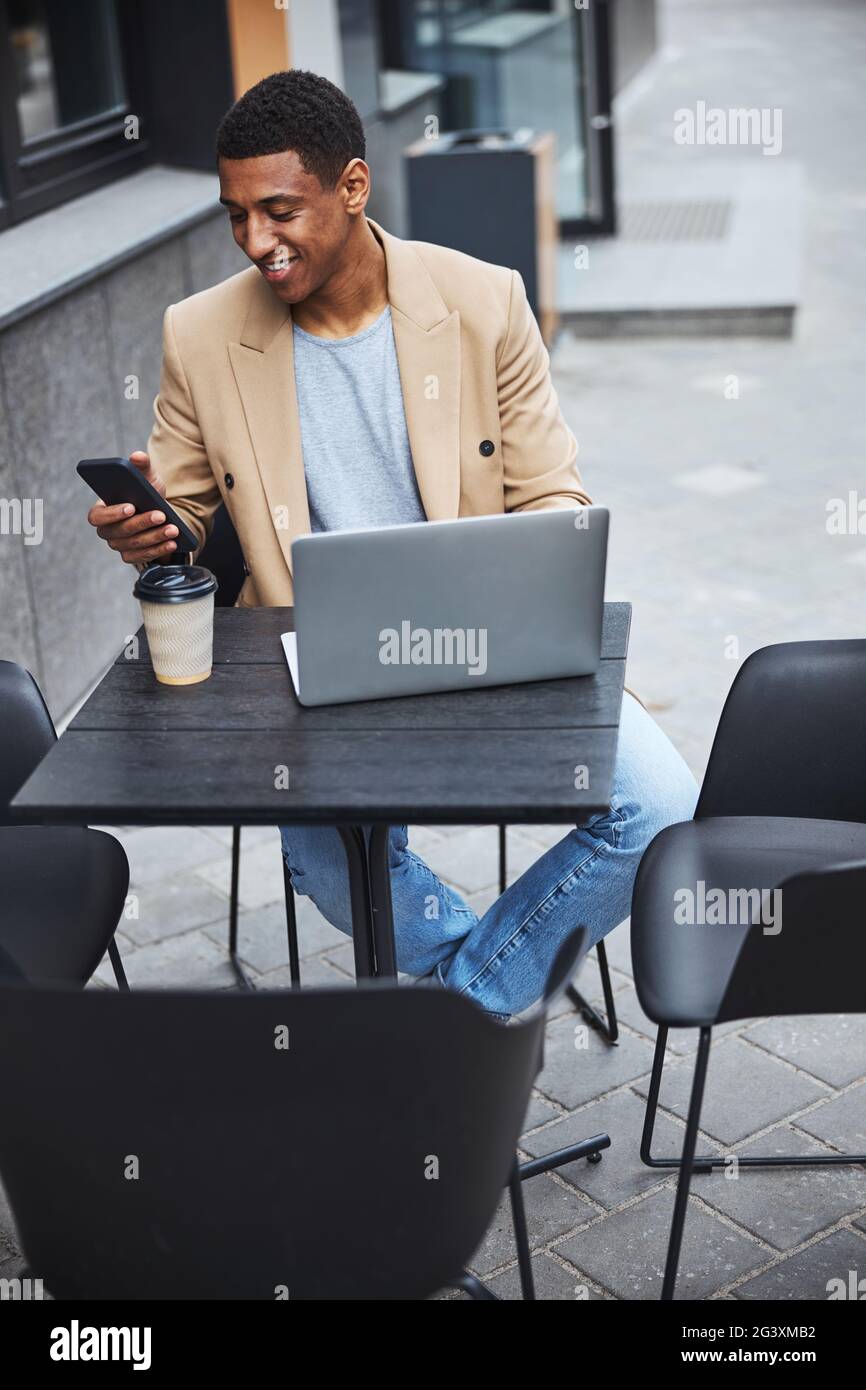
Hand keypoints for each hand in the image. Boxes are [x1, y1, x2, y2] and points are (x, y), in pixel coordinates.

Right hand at [88, 451, 176, 565]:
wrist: (160, 512)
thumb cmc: (147, 493)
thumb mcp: (147, 477)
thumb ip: (142, 465)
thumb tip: (137, 456)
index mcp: (102, 510)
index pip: (97, 516)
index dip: (112, 514)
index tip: (131, 507)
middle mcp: (107, 530)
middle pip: (119, 531)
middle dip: (142, 523)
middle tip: (161, 515)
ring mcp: (118, 545)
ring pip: (134, 544)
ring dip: (155, 537)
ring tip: (173, 529)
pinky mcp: (132, 556)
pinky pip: (143, 556)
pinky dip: (159, 549)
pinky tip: (173, 543)